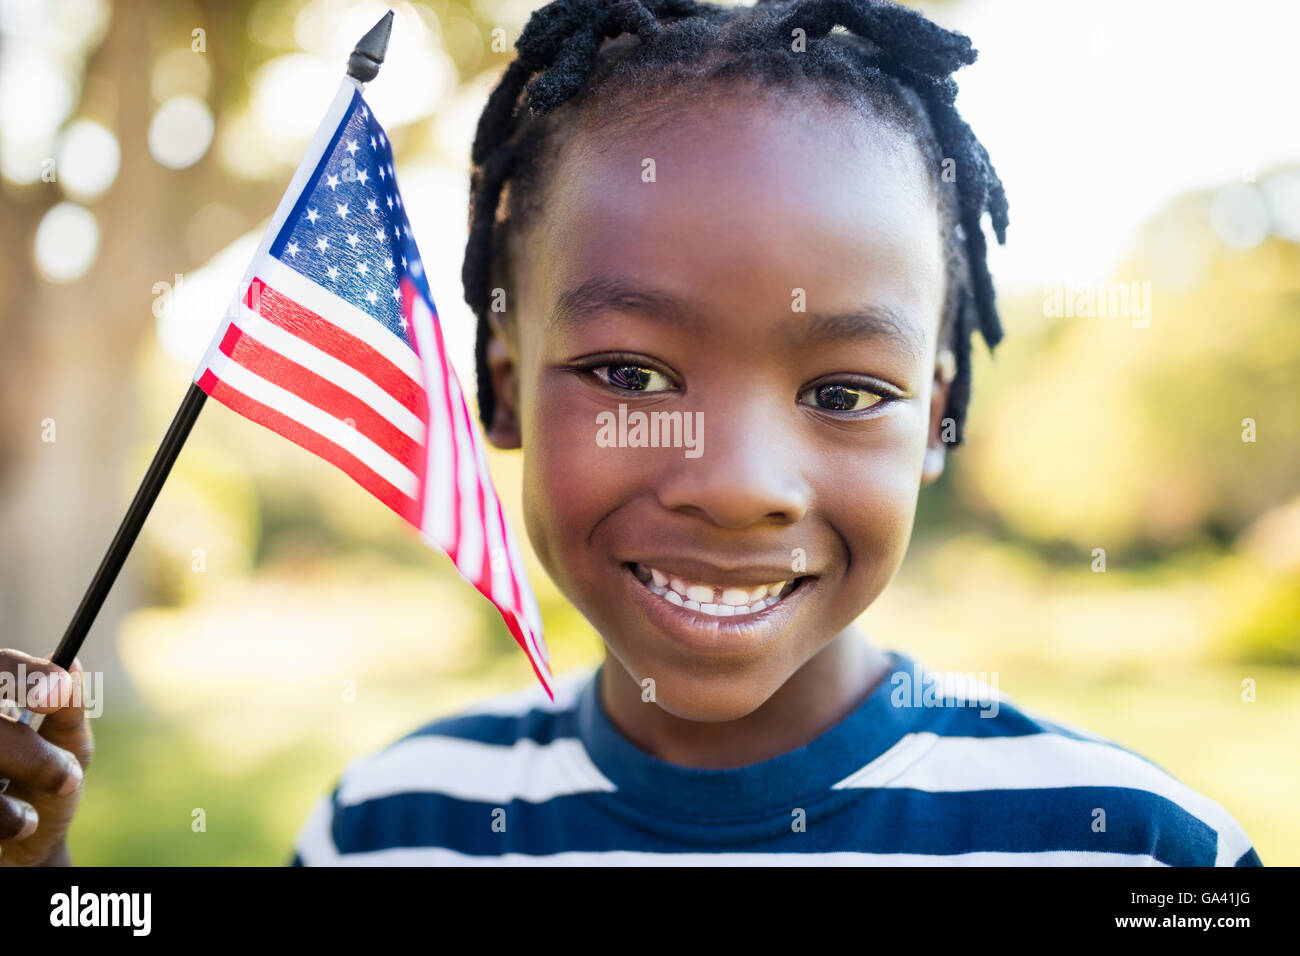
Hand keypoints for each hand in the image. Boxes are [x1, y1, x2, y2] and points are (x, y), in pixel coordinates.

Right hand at [0, 651, 92, 865]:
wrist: (21, 851)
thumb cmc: (44, 789)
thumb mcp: (69, 749)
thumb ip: (70, 712)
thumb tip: (71, 666)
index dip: (23, 674)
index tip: (54, 696)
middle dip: (27, 755)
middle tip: (68, 780)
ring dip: (12, 798)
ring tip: (31, 819)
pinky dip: (0, 819)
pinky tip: (13, 827)